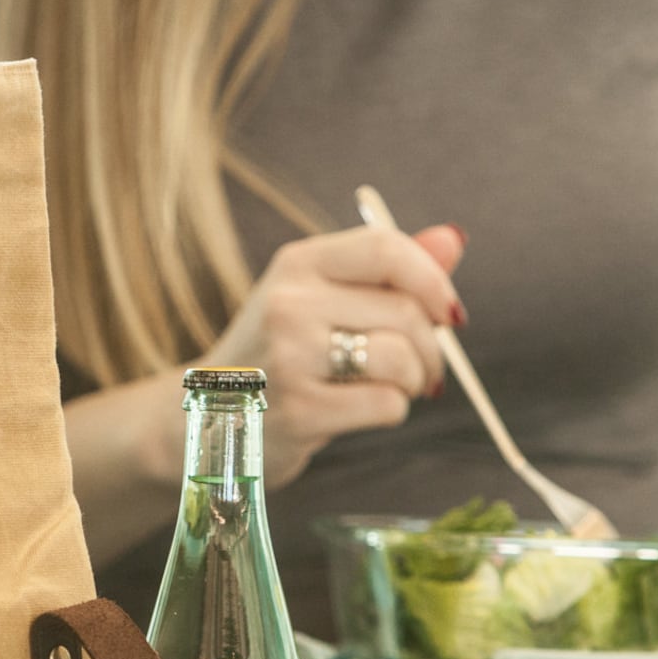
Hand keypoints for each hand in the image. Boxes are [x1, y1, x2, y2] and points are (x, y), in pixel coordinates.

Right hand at [195, 222, 466, 484]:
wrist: (205, 418)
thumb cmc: (276, 355)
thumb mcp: (319, 299)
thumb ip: (386, 272)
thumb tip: (452, 240)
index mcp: (296, 264)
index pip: (385, 248)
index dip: (433, 280)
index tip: (448, 313)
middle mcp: (288, 304)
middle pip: (405, 312)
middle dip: (431, 347)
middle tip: (422, 370)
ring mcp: (290, 358)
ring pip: (400, 359)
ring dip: (412, 381)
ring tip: (393, 389)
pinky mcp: (299, 411)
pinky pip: (386, 405)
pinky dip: (391, 412)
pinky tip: (362, 412)